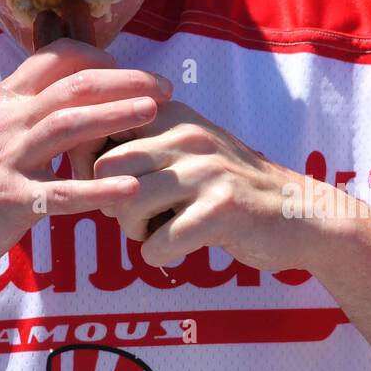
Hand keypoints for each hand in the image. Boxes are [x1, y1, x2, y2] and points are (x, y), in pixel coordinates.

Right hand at [0, 39, 173, 287]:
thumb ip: (14, 112)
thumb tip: (51, 96)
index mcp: (0, 101)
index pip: (54, 58)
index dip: (97, 57)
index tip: (126, 69)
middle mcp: (5, 122)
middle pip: (73, 85)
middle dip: (124, 80)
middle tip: (164, 86)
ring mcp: (6, 160)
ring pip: (69, 125)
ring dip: (117, 115)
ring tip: (155, 113)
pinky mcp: (9, 202)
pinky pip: (60, 193)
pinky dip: (98, 189)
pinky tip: (130, 189)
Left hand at [91, 101, 339, 271]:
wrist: (299, 212)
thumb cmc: (226, 185)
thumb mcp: (186, 147)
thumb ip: (138, 143)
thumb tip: (72, 154)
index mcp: (171, 115)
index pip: (99, 128)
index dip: (89, 163)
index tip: (110, 185)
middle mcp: (186, 135)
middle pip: (105, 169)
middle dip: (108, 201)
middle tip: (133, 216)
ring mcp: (205, 171)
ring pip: (125, 204)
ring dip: (131, 231)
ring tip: (154, 232)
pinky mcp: (222, 210)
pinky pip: (158, 244)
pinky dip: (158, 255)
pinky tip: (179, 249)